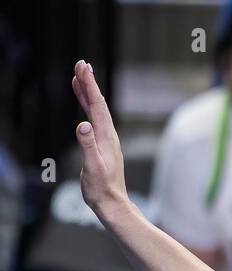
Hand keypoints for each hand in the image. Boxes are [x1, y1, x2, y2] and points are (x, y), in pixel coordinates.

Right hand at [71, 60, 127, 213]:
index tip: (83, 68)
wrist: (112, 204)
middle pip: (98, 104)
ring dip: (88, 94)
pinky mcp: (102, 146)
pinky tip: (83, 106)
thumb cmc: (101, 188)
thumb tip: (83, 125)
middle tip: (81, 64)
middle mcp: (108, 136)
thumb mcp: (92, 167)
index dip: (90, 86)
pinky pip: (94, 121)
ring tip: (80, 77)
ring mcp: (106, 140)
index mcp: (106, 137)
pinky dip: (87, 109)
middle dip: (90, 84)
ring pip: (96, 111)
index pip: (97, 106)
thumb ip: (87, 146)